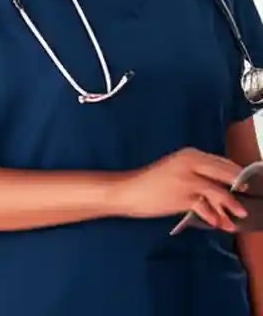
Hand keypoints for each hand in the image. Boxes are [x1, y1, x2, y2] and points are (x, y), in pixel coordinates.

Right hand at [114, 147, 246, 231]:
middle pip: (226, 174)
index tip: (249, 184)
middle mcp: (190, 163)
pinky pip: (205, 207)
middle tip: (250, 198)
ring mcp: (187, 180)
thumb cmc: (151, 183)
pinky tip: (219, 223)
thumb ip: (198, 175)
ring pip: (219, 192)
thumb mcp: (176, 171)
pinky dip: (214, 216)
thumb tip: (223, 187)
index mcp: (190, 154)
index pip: (223, 162)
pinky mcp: (182, 196)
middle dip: (241, 186)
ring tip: (240, 215)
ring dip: (232, 205)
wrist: (127, 191)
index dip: (239, 173)